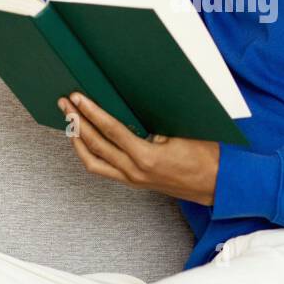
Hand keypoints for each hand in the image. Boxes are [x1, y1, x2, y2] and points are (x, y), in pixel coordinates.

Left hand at [58, 92, 218, 205]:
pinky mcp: (135, 183)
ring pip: (93, 163)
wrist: (218, 186)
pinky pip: (104, 169)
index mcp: (146, 158)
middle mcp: (135, 172)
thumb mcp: (180, 132)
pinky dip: (90, 153)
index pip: (111, 131)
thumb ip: (153, 122)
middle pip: (95, 146)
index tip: (78, 98)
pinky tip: (85, 140)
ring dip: (78, 141)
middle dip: (77, 123)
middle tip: (65, 104)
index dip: (92, 113)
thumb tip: (128, 106)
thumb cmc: (205, 156)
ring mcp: (133, 180)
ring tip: (69, 122)